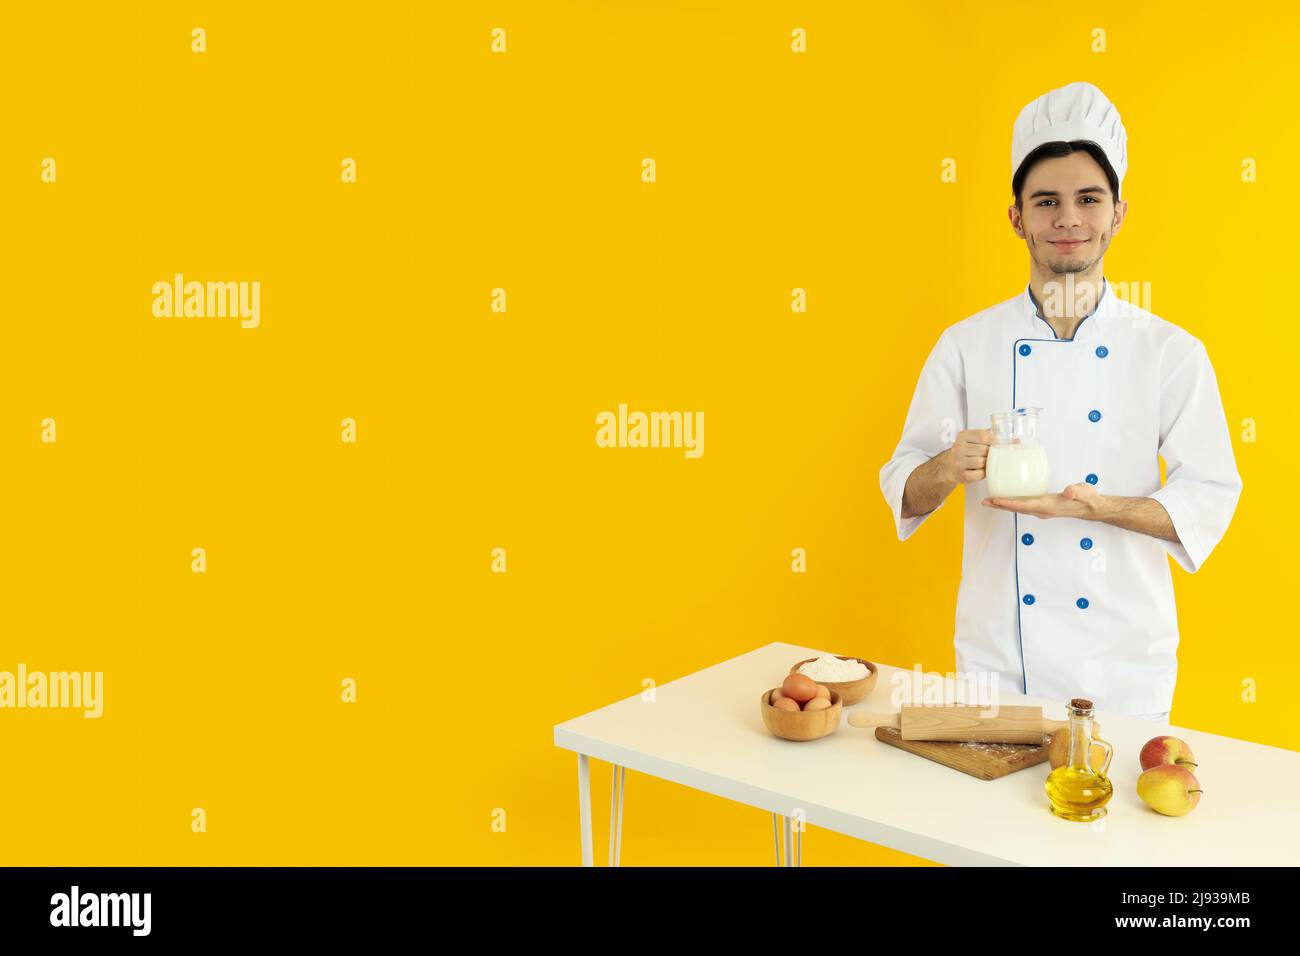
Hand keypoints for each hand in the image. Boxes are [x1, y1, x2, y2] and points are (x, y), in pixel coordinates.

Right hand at [945, 428, 995, 483]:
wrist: (948, 467)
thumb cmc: (965, 452)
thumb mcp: (972, 439)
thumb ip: (989, 436)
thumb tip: (1015, 441)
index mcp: (962, 436)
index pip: (984, 436)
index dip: (993, 441)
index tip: (995, 444)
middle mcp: (958, 448)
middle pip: (984, 450)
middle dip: (990, 453)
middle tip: (989, 455)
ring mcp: (959, 462)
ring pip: (982, 462)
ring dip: (986, 463)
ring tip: (984, 462)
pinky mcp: (962, 475)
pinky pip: (979, 474)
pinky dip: (983, 473)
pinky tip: (980, 470)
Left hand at [981, 481, 1104, 518]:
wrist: (1092, 507)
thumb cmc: (1087, 498)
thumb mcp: (1083, 492)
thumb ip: (1076, 492)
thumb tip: (1069, 492)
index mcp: (1048, 506)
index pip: (1023, 505)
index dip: (1007, 503)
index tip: (993, 501)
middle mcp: (1042, 510)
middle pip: (1016, 508)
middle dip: (1000, 505)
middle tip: (984, 501)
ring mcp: (1042, 509)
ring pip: (1019, 508)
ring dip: (1004, 505)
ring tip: (991, 500)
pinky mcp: (1043, 506)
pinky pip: (1024, 504)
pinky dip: (1014, 501)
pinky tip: (1008, 496)